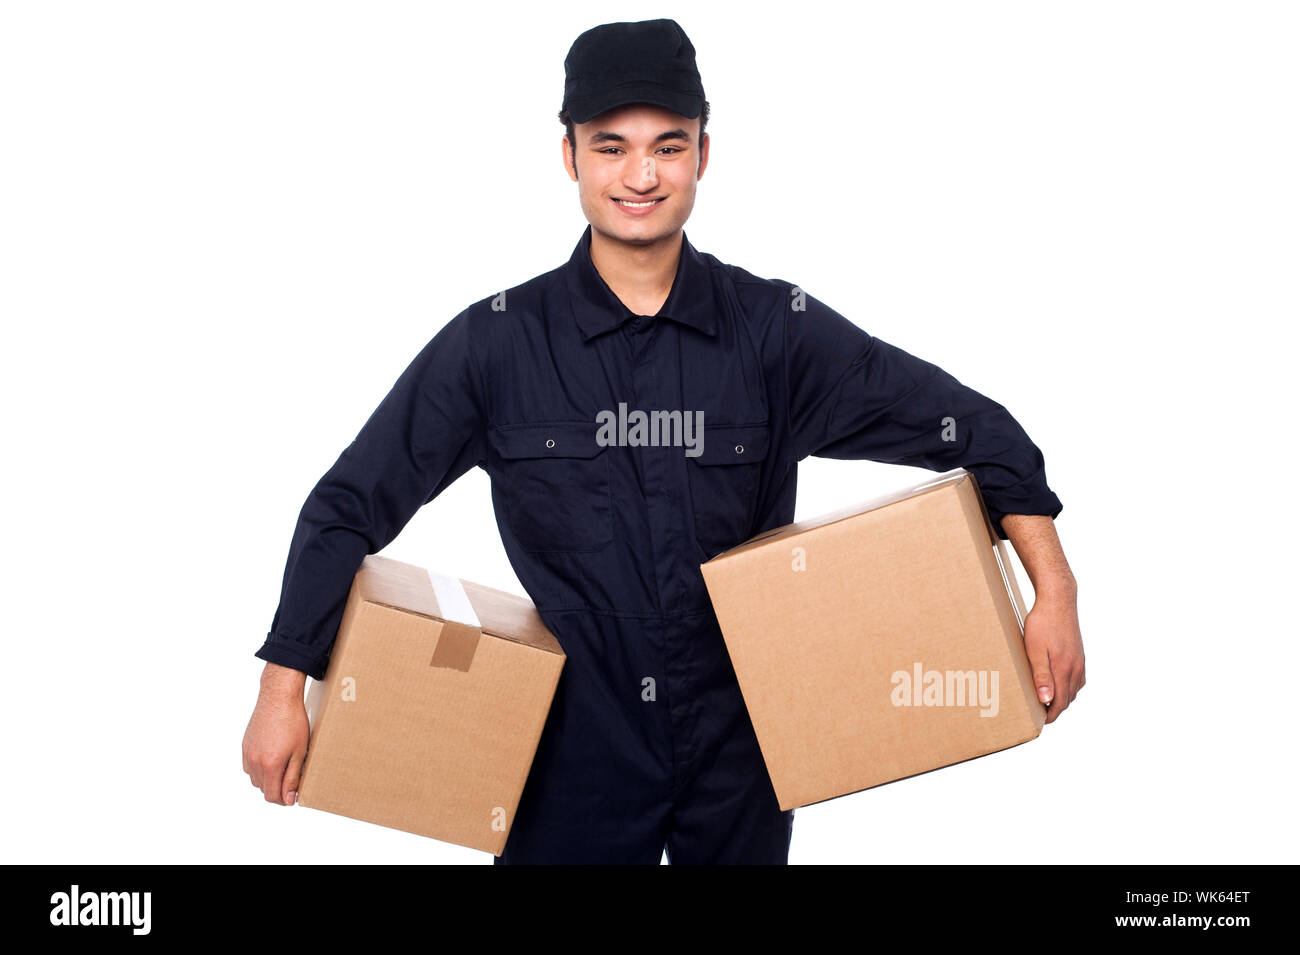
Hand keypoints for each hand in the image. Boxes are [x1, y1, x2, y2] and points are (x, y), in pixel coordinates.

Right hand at [242, 663, 309, 804]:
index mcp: (270, 765)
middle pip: (263, 789)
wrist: (279, 698)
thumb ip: (292, 778)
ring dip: (267, 779)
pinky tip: (271, 759)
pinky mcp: (245, 745)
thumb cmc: (293, 722)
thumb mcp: (300, 752)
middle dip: (277, 789)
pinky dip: (259, 769)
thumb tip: (288, 800)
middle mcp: (255, 761)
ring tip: (283, 768)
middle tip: (292, 780)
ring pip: (255, 779)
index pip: (272, 796)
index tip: (293, 796)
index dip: (284, 800)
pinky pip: (249, 766)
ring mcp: (248, 753)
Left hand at [1022, 589, 1084, 723]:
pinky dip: (1070, 687)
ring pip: (1074, 689)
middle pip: (1069, 698)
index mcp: (1064, 669)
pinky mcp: (1080, 654)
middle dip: (1056, 710)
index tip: (1041, 722)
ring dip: (1064, 699)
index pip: (1060, 701)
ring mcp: (1080, 661)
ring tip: (1049, 703)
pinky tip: (1061, 685)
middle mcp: (1075, 667)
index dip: (1051, 715)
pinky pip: (1078, 678)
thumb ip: (1041, 675)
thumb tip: (1046, 700)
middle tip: (1042, 716)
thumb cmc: (1042, 624)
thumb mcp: (1034, 650)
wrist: (1058, 601)